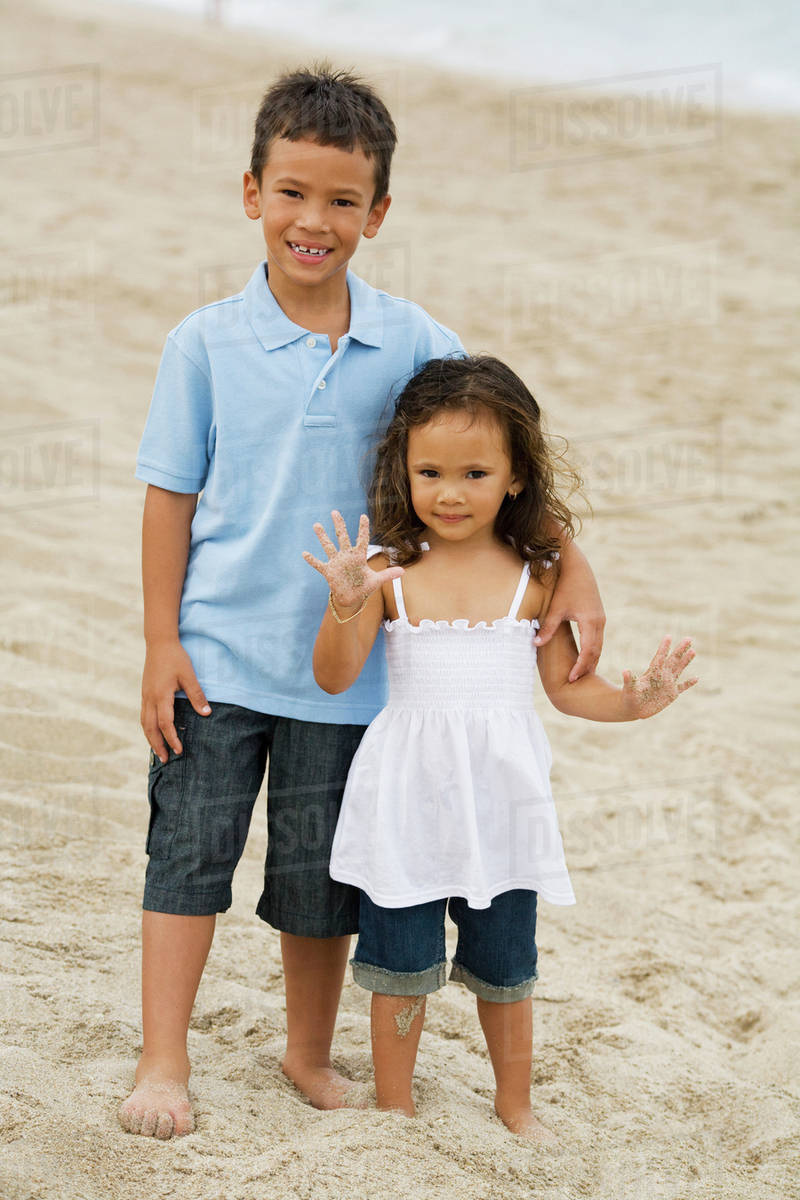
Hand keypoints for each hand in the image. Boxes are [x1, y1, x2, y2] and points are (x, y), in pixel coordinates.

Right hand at [141, 640, 210, 762]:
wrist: (159, 643)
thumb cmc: (176, 658)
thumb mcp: (189, 675)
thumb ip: (197, 695)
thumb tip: (206, 713)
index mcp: (161, 695)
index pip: (165, 723)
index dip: (171, 738)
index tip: (179, 751)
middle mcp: (150, 698)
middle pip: (150, 728)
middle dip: (157, 745)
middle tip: (165, 760)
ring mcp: (145, 696)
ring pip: (144, 723)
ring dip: (150, 738)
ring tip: (158, 752)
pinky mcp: (145, 693)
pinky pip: (144, 715)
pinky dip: (148, 728)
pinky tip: (153, 733)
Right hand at [302, 511, 402, 610]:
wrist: (351, 598)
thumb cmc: (364, 587)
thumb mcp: (376, 581)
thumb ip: (387, 574)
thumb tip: (403, 572)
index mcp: (358, 556)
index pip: (362, 539)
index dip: (362, 529)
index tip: (363, 516)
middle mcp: (346, 556)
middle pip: (342, 537)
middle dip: (339, 525)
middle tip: (335, 512)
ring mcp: (336, 562)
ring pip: (328, 546)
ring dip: (322, 537)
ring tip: (316, 525)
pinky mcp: (328, 571)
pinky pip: (318, 564)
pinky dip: (312, 560)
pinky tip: (304, 553)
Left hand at [534, 541, 604, 681]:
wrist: (576, 566)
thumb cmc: (565, 586)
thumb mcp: (555, 608)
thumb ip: (548, 628)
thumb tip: (535, 644)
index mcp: (590, 622)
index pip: (588, 652)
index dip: (580, 667)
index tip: (571, 679)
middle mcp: (599, 622)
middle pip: (596, 652)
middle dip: (587, 667)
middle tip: (577, 682)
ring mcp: (601, 619)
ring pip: (598, 646)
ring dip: (591, 660)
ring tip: (581, 674)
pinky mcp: (598, 616)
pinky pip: (597, 638)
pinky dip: (592, 650)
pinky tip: (584, 658)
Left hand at [621, 637, 697, 718]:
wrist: (632, 709)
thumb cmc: (629, 697)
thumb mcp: (629, 689)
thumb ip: (629, 680)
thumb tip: (625, 671)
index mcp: (652, 673)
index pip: (660, 657)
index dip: (664, 647)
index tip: (668, 636)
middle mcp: (661, 676)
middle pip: (673, 660)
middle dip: (680, 650)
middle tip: (689, 638)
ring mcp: (667, 684)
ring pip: (679, 670)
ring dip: (686, 661)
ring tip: (693, 651)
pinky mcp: (671, 694)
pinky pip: (682, 687)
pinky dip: (689, 683)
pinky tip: (696, 678)